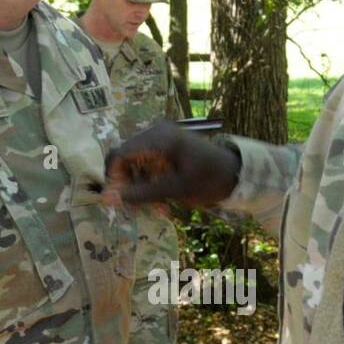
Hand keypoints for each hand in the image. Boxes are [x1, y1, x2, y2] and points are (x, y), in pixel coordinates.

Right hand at [105, 120, 239, 208]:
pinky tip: (163, 202)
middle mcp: (155, 133)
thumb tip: (106, 199)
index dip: (114, 180)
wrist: (236, 174)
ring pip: (135, 167)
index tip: (120, 203)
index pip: (119, 155)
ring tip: (159, 209)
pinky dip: (150, 185)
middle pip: (125, 161)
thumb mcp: (174, 190)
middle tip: (141, 211)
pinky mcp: (165, 148)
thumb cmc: (209, 180)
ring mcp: (160, 140)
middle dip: (130, 187)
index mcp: (157, 138)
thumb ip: (140, 194)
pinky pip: (147, 167)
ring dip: (141, 190)